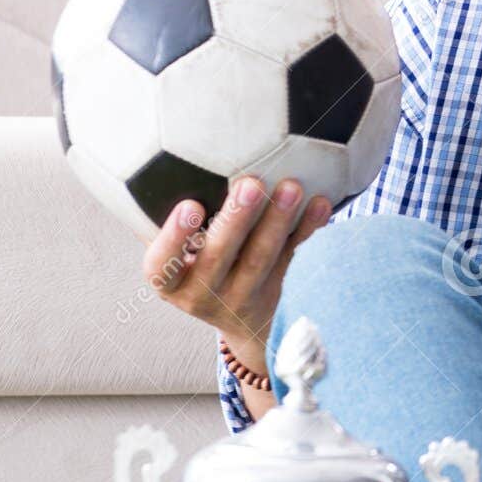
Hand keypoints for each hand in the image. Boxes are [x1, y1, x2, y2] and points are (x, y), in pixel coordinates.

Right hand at [140, 175, 331, 371]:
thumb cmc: (199, 269)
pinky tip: (321, 204)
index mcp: (171, 283)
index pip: (160, 267)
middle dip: (236, 220)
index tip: (190, 205)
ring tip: (291, 187)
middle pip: (218, 258)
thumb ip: (176, 227)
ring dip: (277, 221)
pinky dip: (308, 230)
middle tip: (251, 184)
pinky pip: (294, 259)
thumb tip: (168, 159)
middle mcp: (204, 295)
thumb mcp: (176, 259)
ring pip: (261, 259)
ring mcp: (243, 298)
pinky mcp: (279, 292)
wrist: (244, 322)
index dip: (173, 238)